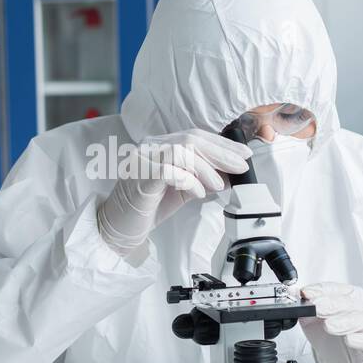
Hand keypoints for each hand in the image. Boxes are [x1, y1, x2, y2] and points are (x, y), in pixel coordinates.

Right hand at [96, 129, 250, 256]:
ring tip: (218, 186)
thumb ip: (202, 177)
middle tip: (241, 167)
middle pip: (191, 140)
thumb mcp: (182, 189)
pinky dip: (189, 181)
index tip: (244, 154)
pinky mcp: (139, 177)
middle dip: (221, 153)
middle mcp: (149, 147)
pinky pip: (170, 171)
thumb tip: (230, 173)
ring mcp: (142, 159)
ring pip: (182, 151)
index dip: (222, 144)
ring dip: (206, 169)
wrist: (118, 227)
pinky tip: (198, 193)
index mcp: (159, 145)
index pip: (195, 136)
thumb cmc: (148, 207)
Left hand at [300, 282, 362, 362]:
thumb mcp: (315, 321)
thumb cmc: (336, 337)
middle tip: (316, 308)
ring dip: (343, 321)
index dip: (319, 290)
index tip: (305, 293)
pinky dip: (360, 340)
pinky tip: (349, 339)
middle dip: (331, 304)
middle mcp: (362, 307)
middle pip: (349, 302)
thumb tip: (292, 297)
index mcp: (348, 296)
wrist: (351, 362)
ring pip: (361, 319)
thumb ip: (305, 310)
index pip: (334, 289)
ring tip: (329, 325)